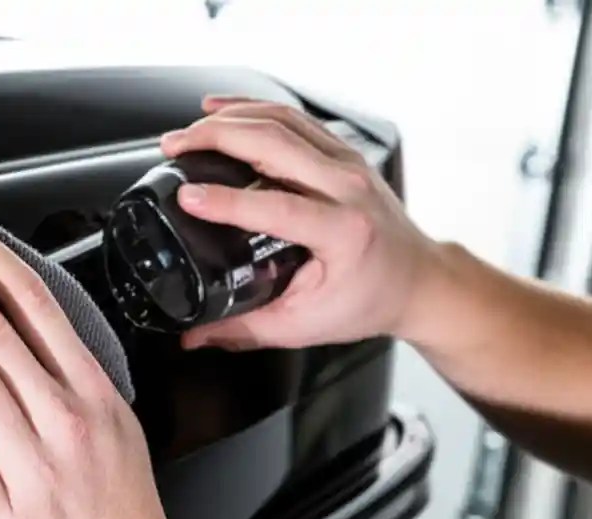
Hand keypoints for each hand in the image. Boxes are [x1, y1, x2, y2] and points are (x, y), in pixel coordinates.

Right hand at [161, 96, 442, 350]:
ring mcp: (347, 164)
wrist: (417, 281)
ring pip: (282, 121)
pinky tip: (221, 109)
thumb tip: (194, 336)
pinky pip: (293, 118)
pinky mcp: (340, 153)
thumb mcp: (304, 326)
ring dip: (229, 117)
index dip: (226, 200)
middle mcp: (348, 188)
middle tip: (175, 146)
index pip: (276, 207)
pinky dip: (252, 109)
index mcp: (343, 233)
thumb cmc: (370, 300)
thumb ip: (243, 330)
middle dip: (216, 137)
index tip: (186, 197)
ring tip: (188, 129)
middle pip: (276, 143)